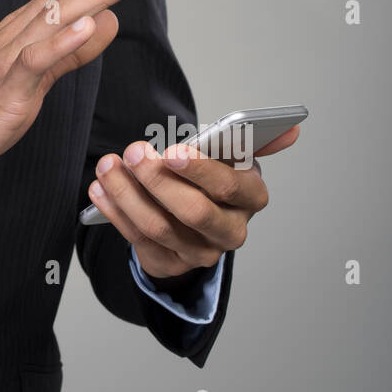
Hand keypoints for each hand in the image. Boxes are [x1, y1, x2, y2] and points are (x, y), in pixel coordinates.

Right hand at [0, 0, 163, 199]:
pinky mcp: (3, 90)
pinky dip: (61, 42)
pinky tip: (89, 27)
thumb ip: (71, 52)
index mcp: (24, 30)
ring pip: (56, 17)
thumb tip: (108, 23)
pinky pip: (34, 62)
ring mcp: (7, 59)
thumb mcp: (35, 80)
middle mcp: (16, 34)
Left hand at [85, 125, 300, 280]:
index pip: (228, 187)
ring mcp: (199, 253)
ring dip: (127, 193)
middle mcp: (229, 232)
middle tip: (133, 152)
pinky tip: (100, 188)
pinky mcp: (168, 264)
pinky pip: (136, 239)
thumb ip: (252, 140)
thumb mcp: (231, 158)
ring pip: (159, 226)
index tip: (172, 150)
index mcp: (251, 199)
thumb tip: (291, 128)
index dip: (200, 170)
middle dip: (158, 180)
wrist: (193, 219)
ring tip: (107, 165)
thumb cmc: (210, 178)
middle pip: (193, 211)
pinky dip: (115, 211)